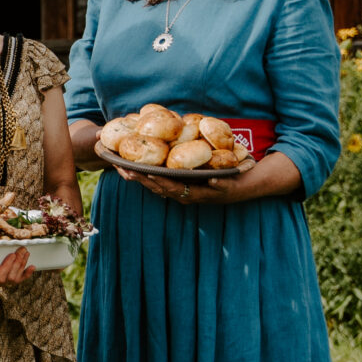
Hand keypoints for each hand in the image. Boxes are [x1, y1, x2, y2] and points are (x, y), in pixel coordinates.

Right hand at [0, 246, 34, 292]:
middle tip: (22, 250)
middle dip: (17, 264)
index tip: (12, 255)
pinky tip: (32, 267)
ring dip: (21, 266)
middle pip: (9, 278)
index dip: (6, 268)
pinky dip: (24, 274)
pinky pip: (14, 280)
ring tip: (26, 253)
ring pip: (13, 279)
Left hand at [108, 162, 239, 205]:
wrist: (241, 187)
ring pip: (154, 185)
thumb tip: (212, 181)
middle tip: (120, 168)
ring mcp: (180, 191)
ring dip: (137, 177)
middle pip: (156, 187)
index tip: (144, 172)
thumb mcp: (230, 185)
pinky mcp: (179, 186)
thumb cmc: (234, 184)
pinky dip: (145, 174)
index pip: (170, 188)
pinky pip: (158, 181)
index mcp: (192, 194)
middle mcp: (182, 195)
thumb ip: (220, 184)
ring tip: (120, 167)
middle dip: (138, 178)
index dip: (157, 180)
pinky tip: (133, 167)